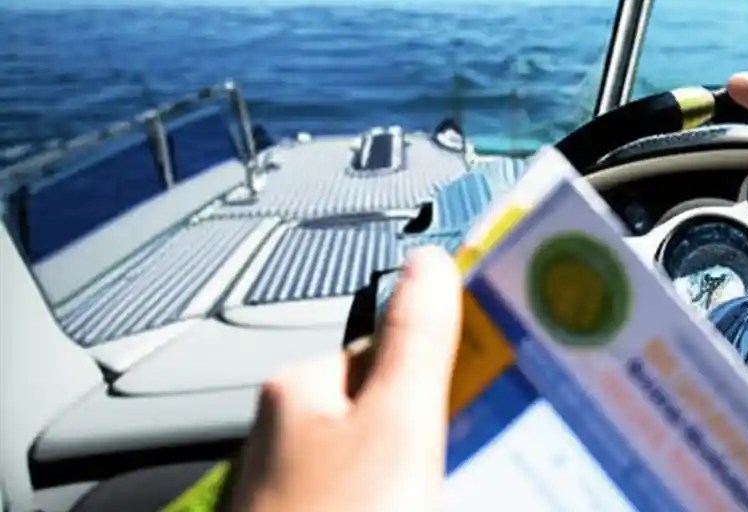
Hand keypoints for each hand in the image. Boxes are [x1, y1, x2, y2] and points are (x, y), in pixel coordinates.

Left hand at [229, 247, 461, 511]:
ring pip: (370, 465)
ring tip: (431, 496)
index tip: (466, 392)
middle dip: (420, 433)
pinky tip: (404, 511)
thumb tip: (426, 262)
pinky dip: (386, 504)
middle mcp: (279, 435)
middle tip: (450, 460)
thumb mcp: (397, 422)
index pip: (380, 349)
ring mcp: (287, 490)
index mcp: (296, 390)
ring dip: (404, 480)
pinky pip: (359, 502)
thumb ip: (413, 339)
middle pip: (377, 410)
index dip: (430, 372)